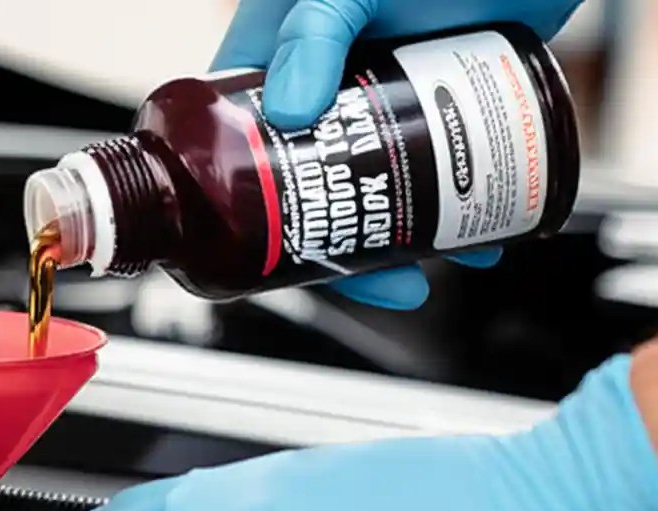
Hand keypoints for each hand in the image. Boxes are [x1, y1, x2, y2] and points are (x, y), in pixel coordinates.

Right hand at [210, 0, 584, 309]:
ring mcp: (388, 95)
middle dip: (340, 232)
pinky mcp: (442, 102)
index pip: (240, 133)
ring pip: (379, 182)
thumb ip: (311, 33)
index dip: (246, 192)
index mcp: (282, 51)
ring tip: (436, 257)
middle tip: (367, 269)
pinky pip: (436, 166)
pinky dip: (455, 206)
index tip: (270, 240)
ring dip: (404, 230)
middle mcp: (329, 79)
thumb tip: (292, 114)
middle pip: (313, 177)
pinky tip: (477, 233)